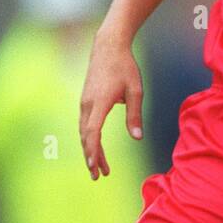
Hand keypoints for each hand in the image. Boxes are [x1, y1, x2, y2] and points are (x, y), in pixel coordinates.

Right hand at [79, 30, 143, 178]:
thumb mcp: (136, 91)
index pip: (93, 132)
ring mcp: (84, 102)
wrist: (108, 46)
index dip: (93, 151)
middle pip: (86, 137)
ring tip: (100, 167)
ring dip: (91, 150)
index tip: (94, 166)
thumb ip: (135, 115)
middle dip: (91, 157)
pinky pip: (85, 124)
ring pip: (84, 132)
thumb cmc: (125, 67)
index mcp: (100, 102)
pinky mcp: (86, 100)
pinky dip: (89, 139)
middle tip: (99, 176)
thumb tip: (137, 138)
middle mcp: (87, 104)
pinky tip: (96, 148)